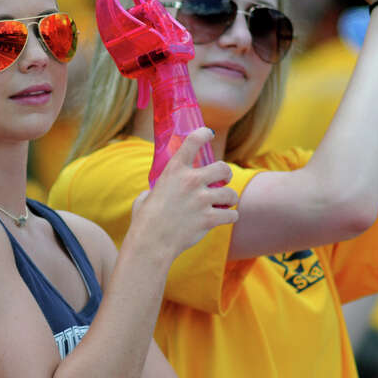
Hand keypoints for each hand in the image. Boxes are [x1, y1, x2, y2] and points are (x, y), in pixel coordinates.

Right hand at [132, 128, 237, 256]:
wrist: (150, 243)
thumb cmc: (145, 221)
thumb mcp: (146, 195)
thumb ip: (158, 190)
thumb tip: (159, 192)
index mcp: (174, 170)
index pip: (193, 140)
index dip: (204, 134)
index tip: (208, 134)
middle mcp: (190, 181)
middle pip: (223, 168)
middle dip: (226, 174)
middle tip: (223, 181)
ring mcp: (201, 200)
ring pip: (231, 194)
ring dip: (230, 199)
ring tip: (225, 203)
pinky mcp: (209, 219)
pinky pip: (232, 214)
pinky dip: (230, 217)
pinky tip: (225, 218)